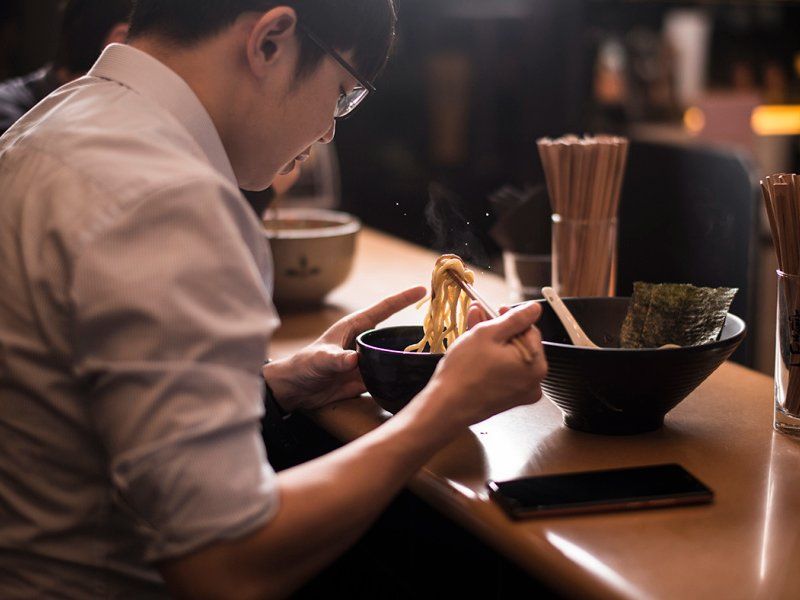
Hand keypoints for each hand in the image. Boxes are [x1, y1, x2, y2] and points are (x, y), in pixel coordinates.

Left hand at [264, 286, 425, 411]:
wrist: (295, 390)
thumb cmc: (303, 366)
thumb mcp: (319, 360)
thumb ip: (335, 359)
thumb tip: (353, 360)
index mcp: (354, 327)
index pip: (384, 309)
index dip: (404, 298)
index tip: (423, 288)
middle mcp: (364, 341)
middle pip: (395, 332)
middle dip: (416, 328)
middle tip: (441, 326)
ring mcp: (367, 360)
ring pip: (394, 355)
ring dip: (411, 355)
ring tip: (437, 355)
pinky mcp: (367, 378)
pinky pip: (388, 376)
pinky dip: (401, 377)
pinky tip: (418, 379)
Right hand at [418, 302, 547, 431]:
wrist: (447, 405)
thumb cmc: (465, 371)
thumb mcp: (488, 334)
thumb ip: (515, 318)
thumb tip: (534, 309)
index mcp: (536, 365)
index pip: (530, 330)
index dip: (510, 318)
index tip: (494, 310)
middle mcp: (534, 381)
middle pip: (519, 344)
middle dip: (498, 328)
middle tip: (479, 316)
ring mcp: (521, 392)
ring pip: (509, 357)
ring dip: (492, 342)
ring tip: (471, 328)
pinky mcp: (507, 399)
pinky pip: (504, 372)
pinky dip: (492, 360)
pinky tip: (475, 350)